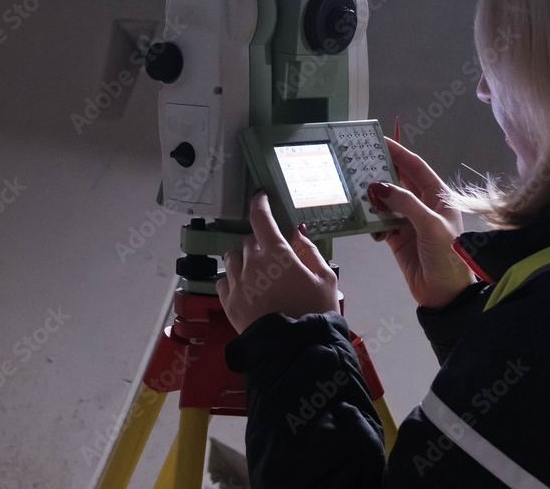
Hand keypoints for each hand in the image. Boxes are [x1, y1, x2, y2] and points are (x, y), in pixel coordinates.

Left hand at [216, 192, 339, 334]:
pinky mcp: (228, 303)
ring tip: (259, 273)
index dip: (259, 204)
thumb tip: (296, 233)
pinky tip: (246, 287)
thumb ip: (309, 251)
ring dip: (244, 259)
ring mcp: (238, 284)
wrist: (296, 352)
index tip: (261, 197)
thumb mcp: (325, 280)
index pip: (261, 218)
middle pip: (250, 240)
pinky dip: (233, 278)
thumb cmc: (315, 313)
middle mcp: (253, 264)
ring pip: (233, 257)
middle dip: (261, 243)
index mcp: (277, 254)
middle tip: (276, 256)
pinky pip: (224, 279)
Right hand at [367, 138, 472, 308]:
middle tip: (358, 162)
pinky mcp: (396, 237)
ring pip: (386, 201)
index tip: (379, 141)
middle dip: (381, 172)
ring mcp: (408, 221)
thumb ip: (405, 203)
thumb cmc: (447, 256)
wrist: (445, 295)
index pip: (416, 168)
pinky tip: (368, 224)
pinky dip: (371, 221)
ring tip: (355, 190)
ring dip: (373, 197)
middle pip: (399, 181)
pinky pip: (379, 222)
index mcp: (438, 197)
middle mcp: (423, 205)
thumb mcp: (430, 225)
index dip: (399, 153)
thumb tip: (378, 186)